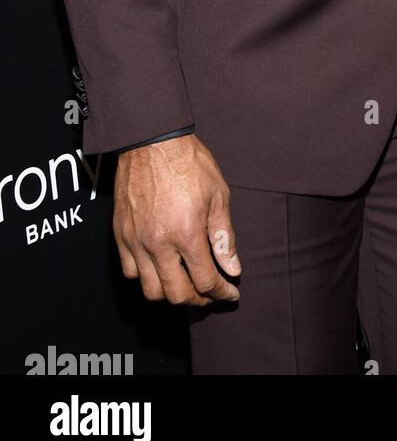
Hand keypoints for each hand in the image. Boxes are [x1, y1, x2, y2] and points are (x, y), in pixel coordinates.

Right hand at [113, 133, 240, 305]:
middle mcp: (158, 243)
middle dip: (198, 299)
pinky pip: (130, 272)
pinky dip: (147, 277)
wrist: (152, 141)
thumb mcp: (218, 195)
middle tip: (210, 292)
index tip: (230, 293)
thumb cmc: (189, 163)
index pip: (205, 280)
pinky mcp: (120, 235)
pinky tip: (161, 267)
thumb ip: (224, 236)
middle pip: (177, 294)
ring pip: (150, 290)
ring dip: (171, 293)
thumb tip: (232, 268)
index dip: (221, 292)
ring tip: (186, 282)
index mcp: (186, 233)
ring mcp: (135, 241)